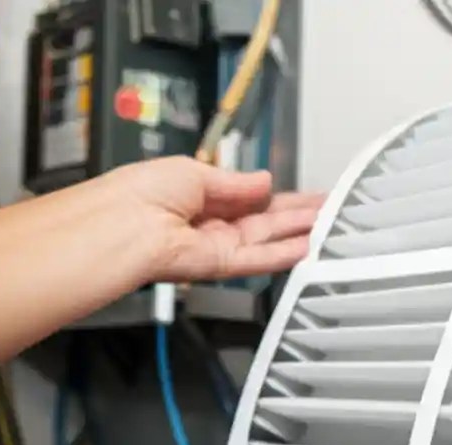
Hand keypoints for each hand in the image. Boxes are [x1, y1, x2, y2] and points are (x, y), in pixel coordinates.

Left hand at [103, 156, 324, 282]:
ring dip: (299, 232)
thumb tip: (264, 181)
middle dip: (298, 213)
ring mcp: (214, 245)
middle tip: (330, 208)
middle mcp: (208, 221)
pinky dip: (284, 254)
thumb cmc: (139, 192)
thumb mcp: (194, 171)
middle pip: (263, 219)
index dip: (279, 193)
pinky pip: (258, 260)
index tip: (307, 192)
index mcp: (198, 194)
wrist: (121, 225)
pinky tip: (308, 246)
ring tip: (331, 225)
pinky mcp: (218, 266)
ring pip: (267, 239)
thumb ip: (236, 182)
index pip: (248, 196)